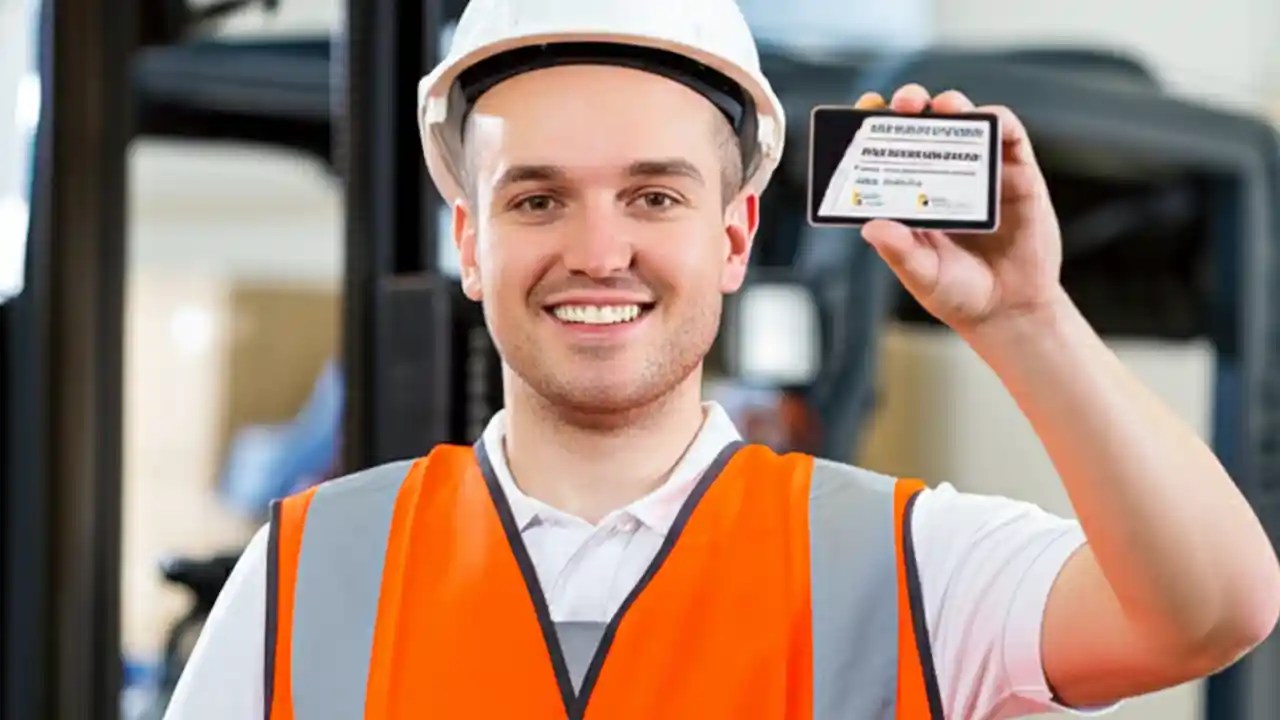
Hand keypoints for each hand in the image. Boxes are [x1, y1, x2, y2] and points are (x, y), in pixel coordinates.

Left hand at [855, 85, 1065, 337]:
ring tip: (942, 107)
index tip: (862, 111)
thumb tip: (871, 228)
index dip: (875, 125)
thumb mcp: (921, 276)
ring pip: (964, 121)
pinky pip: (1010, 136)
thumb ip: (899, 252)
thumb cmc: (958, 293)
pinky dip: (998, 120)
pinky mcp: (1017, 174)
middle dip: (911, 104)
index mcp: (910, 194)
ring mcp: (980, 172)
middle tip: (903, 104)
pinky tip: (987, 119)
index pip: (887, 148)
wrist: (1010, 311)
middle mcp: (942, 176)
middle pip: (924, 125)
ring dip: (952, 105)